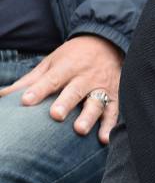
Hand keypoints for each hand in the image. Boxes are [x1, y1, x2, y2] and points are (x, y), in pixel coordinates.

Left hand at [0, 35, 122, 143]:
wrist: (108, 43)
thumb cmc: (74, 56)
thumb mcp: (51, 62)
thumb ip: (30, 80)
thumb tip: (3, 95)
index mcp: (68, 66)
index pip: (52, 79)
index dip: (39, 90)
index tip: (26, 101)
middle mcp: (86, 77)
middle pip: (75, 91)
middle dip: (66, 103)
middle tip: (56, 115)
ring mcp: (102, 87)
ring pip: (96, 102)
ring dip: (89, 116)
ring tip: (80, 130)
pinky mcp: (115, 96)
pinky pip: (114, 111)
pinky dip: (110, 126)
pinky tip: (104, 139)